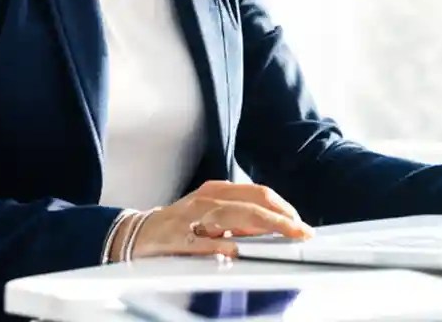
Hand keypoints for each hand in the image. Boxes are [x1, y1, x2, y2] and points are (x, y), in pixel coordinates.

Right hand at [109, 181, 314, 260]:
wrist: (140, 234)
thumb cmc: (181, 226)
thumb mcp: (214, 218)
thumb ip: (240, 222)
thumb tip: (273, 229)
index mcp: (219, 192)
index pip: (259, 194)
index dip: (283, 207)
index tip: (301, 224)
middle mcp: (208, 198)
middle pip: (252, 201)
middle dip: (281, 216)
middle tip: (300, 231)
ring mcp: (193, 215)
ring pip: (233, 214)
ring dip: (263, 224)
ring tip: (283, 233)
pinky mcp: (177, 235)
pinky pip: (202, 240)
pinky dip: (220, 244)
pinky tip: (236, 250)